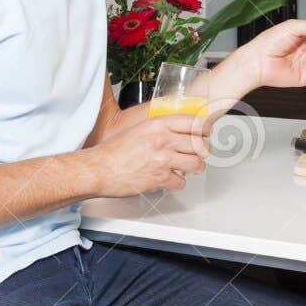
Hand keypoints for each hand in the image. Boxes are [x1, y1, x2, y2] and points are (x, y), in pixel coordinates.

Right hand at [83, 112, 210, 194]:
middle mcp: (163, 140)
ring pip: (196, 164)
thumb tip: (177, 130)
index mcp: (158, 124)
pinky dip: (177, 182)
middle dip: (202, 151)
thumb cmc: (114, 151)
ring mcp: (164, 159)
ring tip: (188, 167)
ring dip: (194, 167)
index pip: (194, 123)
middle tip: (198, 153)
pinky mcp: (161, 178)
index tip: (206, 133)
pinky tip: (169, 178)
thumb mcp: (138, 129)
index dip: (205, 129)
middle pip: (200, 144)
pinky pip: (182, 182)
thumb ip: (159, 128)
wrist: (98, 170)